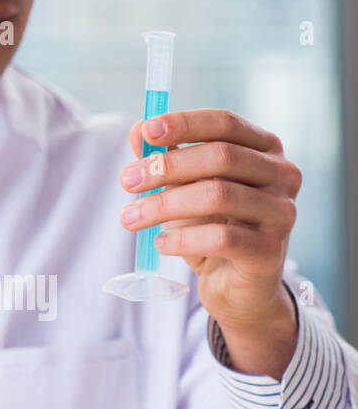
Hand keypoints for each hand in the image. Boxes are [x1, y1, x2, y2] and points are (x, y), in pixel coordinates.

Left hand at [118, 109, 300, 374]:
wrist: (236, 285)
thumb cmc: (210, 225)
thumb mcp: (184, 187)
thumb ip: (165, 157)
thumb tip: (137, 130)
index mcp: (264, 149)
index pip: (225, 123)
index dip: (185, 123)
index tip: (146, 131)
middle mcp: (282, 176)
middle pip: (222, 157)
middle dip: (167, 166)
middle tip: (127, 180)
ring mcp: (282, 213)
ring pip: (219, 196)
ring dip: (164, 204)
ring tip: (130, 217)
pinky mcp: (271, 252)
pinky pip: (221, 238)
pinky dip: (181, 238)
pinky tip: (161, 243)